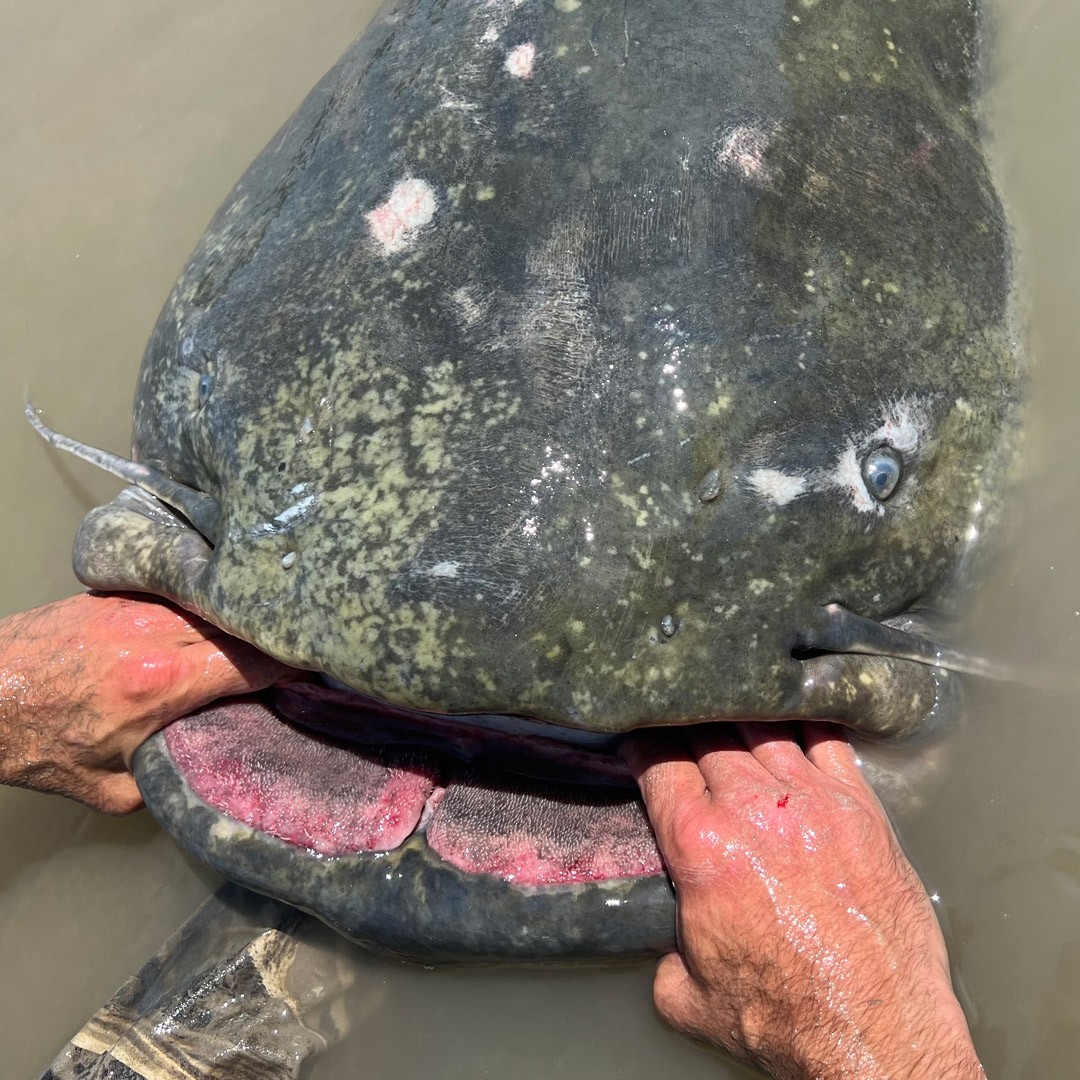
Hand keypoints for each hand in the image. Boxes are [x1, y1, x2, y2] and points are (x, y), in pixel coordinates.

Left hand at [0, 593, 288, 812]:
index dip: (289, 666)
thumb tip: (208, 765)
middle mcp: (156, 636)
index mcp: (160, 685)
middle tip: (298, 652)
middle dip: (273, 639)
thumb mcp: (110, 789)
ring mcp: (137, 606)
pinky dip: (207, 608)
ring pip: (214, 604)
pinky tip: (217, 618)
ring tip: (262, 634)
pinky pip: (183, 594)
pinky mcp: (119, 593)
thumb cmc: (38, 745)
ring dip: (241, 620)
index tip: (311, 672)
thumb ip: (170, 776)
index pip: (251, 663)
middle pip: (241, 626)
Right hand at [623, 722, 983, 1079]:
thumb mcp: (686, 997)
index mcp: (700, 847)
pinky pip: (826, 737)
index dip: (641, 744)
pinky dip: (801, 721)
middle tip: (680, 724)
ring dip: (738, 718)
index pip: (657, 763)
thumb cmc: (785, 1018)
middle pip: (706, 734)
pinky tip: (789, 717)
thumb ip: (662, 948)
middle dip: (686, 725)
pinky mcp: (859, 805)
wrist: (875, 1035)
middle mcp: (751, 810)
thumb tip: (664, 932)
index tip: (639, 740)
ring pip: (761, 726)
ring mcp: (810, 800)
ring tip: (729, 713)